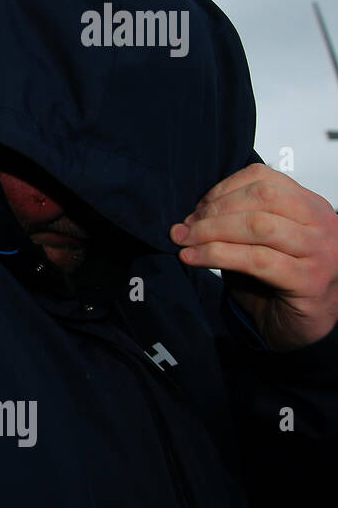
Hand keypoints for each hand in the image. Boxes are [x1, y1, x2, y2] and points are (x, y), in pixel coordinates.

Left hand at [171, 163, 337, 350]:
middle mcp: (322, 223)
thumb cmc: (279, 283)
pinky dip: (216, 256)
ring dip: (211, 232)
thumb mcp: (258, 242)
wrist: (302, 328)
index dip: (222, 189)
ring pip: (258, 226)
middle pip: (261, 197)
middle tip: (185, 228)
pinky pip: (255, 260)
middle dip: (214, 210)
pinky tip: (193, 258)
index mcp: (310, 205)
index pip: (264, 178)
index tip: (197, 208)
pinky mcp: (310, 280)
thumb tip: (192, 214)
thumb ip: (237, 221)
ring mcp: (320, 251)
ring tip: (184, 242)